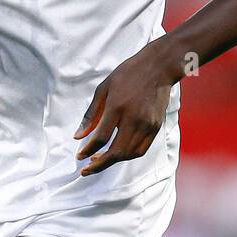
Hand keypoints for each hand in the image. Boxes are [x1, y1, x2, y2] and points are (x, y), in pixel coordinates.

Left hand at [73, 47, 176, 175]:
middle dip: (100, 164)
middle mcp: (134, 118)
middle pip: (116, 152)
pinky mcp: (156, 127)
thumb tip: (78, 136)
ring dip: (114, 161)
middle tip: (87, 169)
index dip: (88, 150)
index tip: (79, 156)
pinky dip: (128, 156)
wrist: (158, 67)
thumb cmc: (127, 74)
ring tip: (100, 161)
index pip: (101, 138)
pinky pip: (141, 150)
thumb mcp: (104, 88)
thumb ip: (91, 114)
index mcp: (117, 107)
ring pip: (129, 154)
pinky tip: (118, 154)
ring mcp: (147, 124)